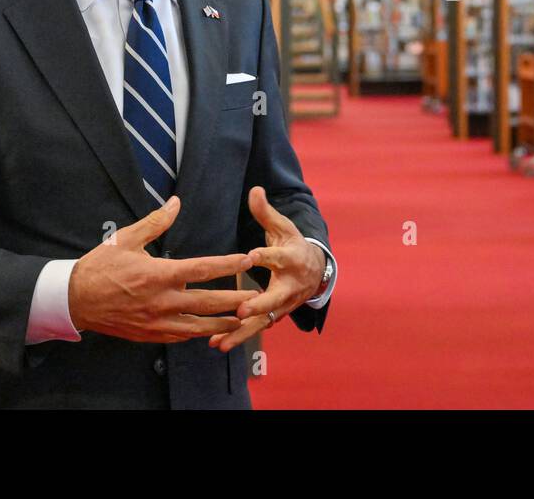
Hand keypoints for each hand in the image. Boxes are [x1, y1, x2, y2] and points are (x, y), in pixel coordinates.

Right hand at [67, 196, 258, 342]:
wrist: (73, 299)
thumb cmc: (100, 266)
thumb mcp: (126, 238)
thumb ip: (155, 222)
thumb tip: (175, 202)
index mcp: (159, 274)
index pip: (203, 269)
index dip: (229, 265)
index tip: (248, 260)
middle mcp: (162, 301)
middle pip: (208, 302)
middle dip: (236, 300)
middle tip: (258, 297)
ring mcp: (156, 321)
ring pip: (198, 326)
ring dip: (223, 322)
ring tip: (243, 319)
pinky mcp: (149, 334)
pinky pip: (180, 336)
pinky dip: (198, 333)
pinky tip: (209, 330)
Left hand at [208, 186, 326, 351]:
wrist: (316, 271)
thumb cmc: (293, 245)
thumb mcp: (283, 227)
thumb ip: (266, 212)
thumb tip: (254, 190)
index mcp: (291, 259)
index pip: (278, 257)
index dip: (266, 256)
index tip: (251, 255)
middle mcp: (289, 285)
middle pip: (275, 298)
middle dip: (258, 305)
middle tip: (241, 311)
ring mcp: (283, 304)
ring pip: (264, 320)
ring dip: (242, 332)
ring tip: (220, 342)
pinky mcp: (275, 316)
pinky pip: (256, 328)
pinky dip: (238, 337)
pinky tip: (217, 344)